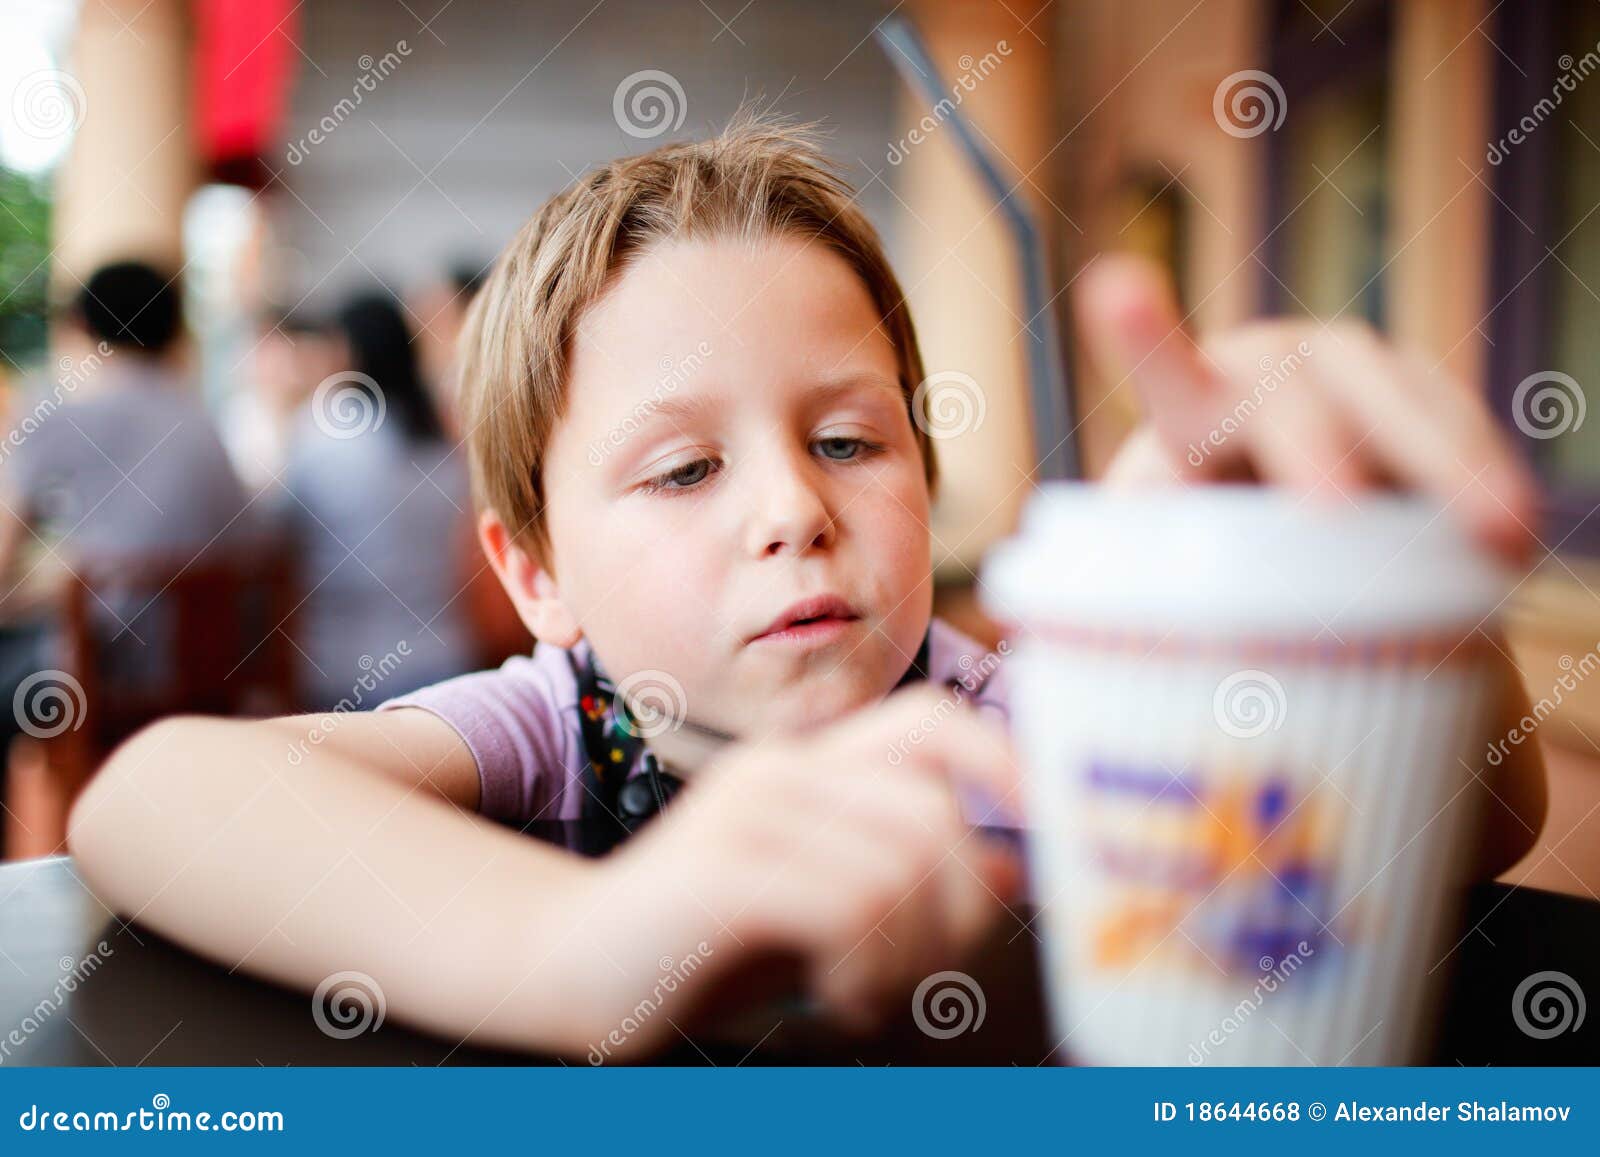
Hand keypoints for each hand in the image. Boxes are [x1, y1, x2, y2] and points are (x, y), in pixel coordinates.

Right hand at [568, 685, 1021, 1058]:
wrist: (563, 964)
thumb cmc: (700, 940)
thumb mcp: (817, 903)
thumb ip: (902, 876)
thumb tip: (1012, 868)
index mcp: (805, 765)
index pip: (930, 722)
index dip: (1006, 759)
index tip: (1049, 824)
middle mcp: (781, 770)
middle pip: (934, 812)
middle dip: (961, 909)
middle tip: (925, 972)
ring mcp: (748, 812)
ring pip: (903, 865)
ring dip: (912, 955)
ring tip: (870, 993)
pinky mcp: (724, 868)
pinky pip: (851, 905)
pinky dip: (869, 971)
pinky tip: (840, 999)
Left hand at [1077, 254, 1541, 564]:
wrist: (1286, 500)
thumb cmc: (1204, 539)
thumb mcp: (1157, 558)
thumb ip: (1142, 579)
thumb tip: (1117, 657)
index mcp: (1192, 401)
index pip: (1163, 372)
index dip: (1142, 333)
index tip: (1113, 290)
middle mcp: (1274, 365)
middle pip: (1296, 403)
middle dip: (1317, 451)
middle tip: (1332, 508)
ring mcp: (1359, 372)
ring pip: (1401, 410)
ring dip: (1448, 470)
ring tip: (1497, 535)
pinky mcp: (1425, 397)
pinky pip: (1463, 435)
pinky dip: (1485, 484)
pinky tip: (1512, 539)